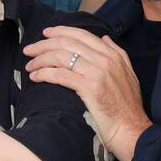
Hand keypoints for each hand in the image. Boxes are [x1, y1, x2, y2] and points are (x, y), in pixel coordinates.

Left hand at [22, 25, 151, 160]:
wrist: (131, 129)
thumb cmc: (127, 108)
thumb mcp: (129, 74)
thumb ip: (117, 53)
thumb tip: (105, 38)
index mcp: (113, 55)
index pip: (82, 35)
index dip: (60, 31)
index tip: (45, 33)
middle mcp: (105, 60)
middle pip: (67, 43)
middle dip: (44, 44)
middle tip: (29, 50)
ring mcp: (97, 73)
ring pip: (61, 57)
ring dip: (41, 59)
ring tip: (30, 66)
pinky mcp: (90, 88)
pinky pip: (60, 75)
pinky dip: (44, 74)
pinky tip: (35, 77)